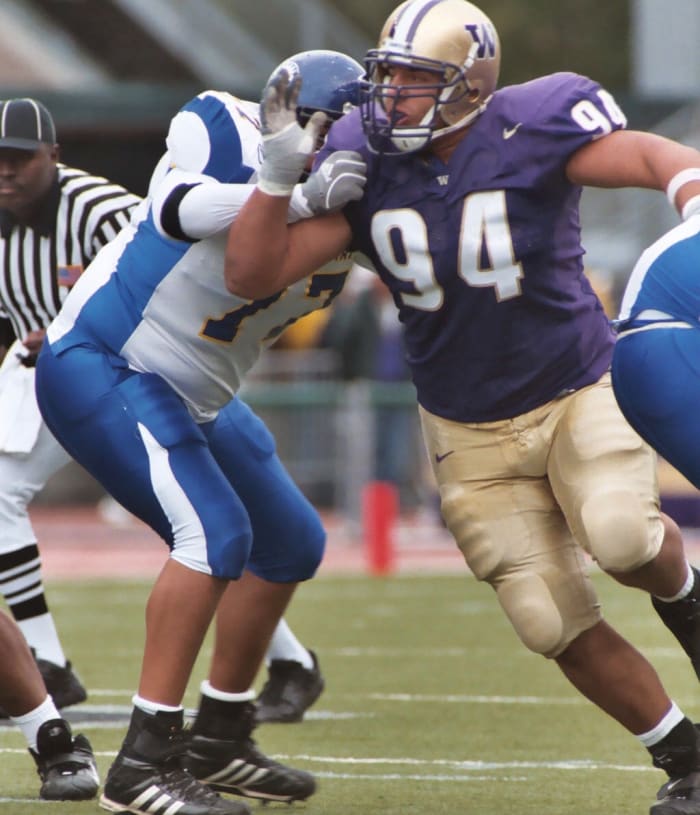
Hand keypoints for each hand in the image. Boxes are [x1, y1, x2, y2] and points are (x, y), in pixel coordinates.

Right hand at [257, 68, 327, 196]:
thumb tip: (323, 113)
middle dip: (282, 83)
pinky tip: (270, 91)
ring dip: (274, 89)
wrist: (284, 170)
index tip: (299, 76)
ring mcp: (272, 124)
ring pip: (271, 102)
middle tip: (287, 69)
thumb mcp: (308, 139)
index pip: (290, 99)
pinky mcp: (267, 129)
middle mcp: (279, 119)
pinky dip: (267, 102)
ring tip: (279, 77)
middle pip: (279, 97)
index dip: (294, 88)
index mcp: (288, 120)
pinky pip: (265, 113)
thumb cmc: (295, 157)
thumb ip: (314, 126)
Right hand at [298, 151, 366, 214]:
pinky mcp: (350, 189)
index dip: (356, 165)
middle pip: (363, 168)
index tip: (351, 172)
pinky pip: (360, 192)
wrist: (311, 197)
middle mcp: (344, 163)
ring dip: (357, 186)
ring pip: (363, 180)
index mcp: (338, 156)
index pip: (358, 157)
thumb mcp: (328, 164)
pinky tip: (347, 197)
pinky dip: (355, 196)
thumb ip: (341, 161)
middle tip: (350, 182)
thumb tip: (357, 160)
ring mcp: (348, 176)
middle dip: (358, 175)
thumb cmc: (320, 182)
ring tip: (347, 190)